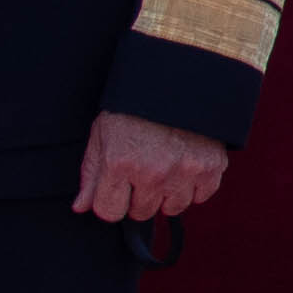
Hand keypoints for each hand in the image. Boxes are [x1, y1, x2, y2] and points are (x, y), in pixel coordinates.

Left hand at [73, 110, 233, 225]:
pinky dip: (194, 185)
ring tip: (166, 168)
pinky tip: (186, 165)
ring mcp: (185, 171)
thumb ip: (91, 174)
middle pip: (141, 212)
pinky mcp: (211, 167)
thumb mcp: (103, 134)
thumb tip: (80, 207)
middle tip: (143, 170)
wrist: (178, 79)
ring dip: (167, 194)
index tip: (116, 186)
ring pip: (172, 208)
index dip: (110, 200)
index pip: (109, 212)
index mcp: (120, 163)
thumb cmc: (134, 107)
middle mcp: (153, 172)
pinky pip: (201, 196)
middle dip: (139, 196)